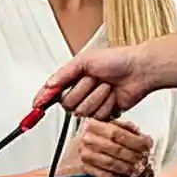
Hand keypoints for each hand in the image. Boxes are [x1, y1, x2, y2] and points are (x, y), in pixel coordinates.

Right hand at [34, 45, 152, 119]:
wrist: (139, 70)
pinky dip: (107, 105)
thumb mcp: (85, 60)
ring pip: (83, 111)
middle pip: (67, 103)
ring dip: (97, 97)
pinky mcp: (104, 113)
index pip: (53, 91)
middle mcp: (81, 91)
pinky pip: (98, 117)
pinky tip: (114, 96)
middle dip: (82, 91)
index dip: (44, 98)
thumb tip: (50, 84)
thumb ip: (64, 73)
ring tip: (107, 86)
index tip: (36, 105)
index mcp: (73, 77)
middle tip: (94, 80)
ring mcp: (93, 103)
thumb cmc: (116, 60)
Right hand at [74, 119, 151, 176]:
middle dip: (134, 155)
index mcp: (94, 125)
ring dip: (128, 168)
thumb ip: (125, 128)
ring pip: (111, 164)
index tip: (147, 144)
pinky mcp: (86, 169)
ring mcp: (86, 155)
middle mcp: (88, 140)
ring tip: (138, 168)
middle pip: (116, 149)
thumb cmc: (96, 137)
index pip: (118, 133)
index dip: (136, 140)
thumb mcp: (109, 125)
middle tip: (144, 158)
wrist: (76, 149)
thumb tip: (141, 136)